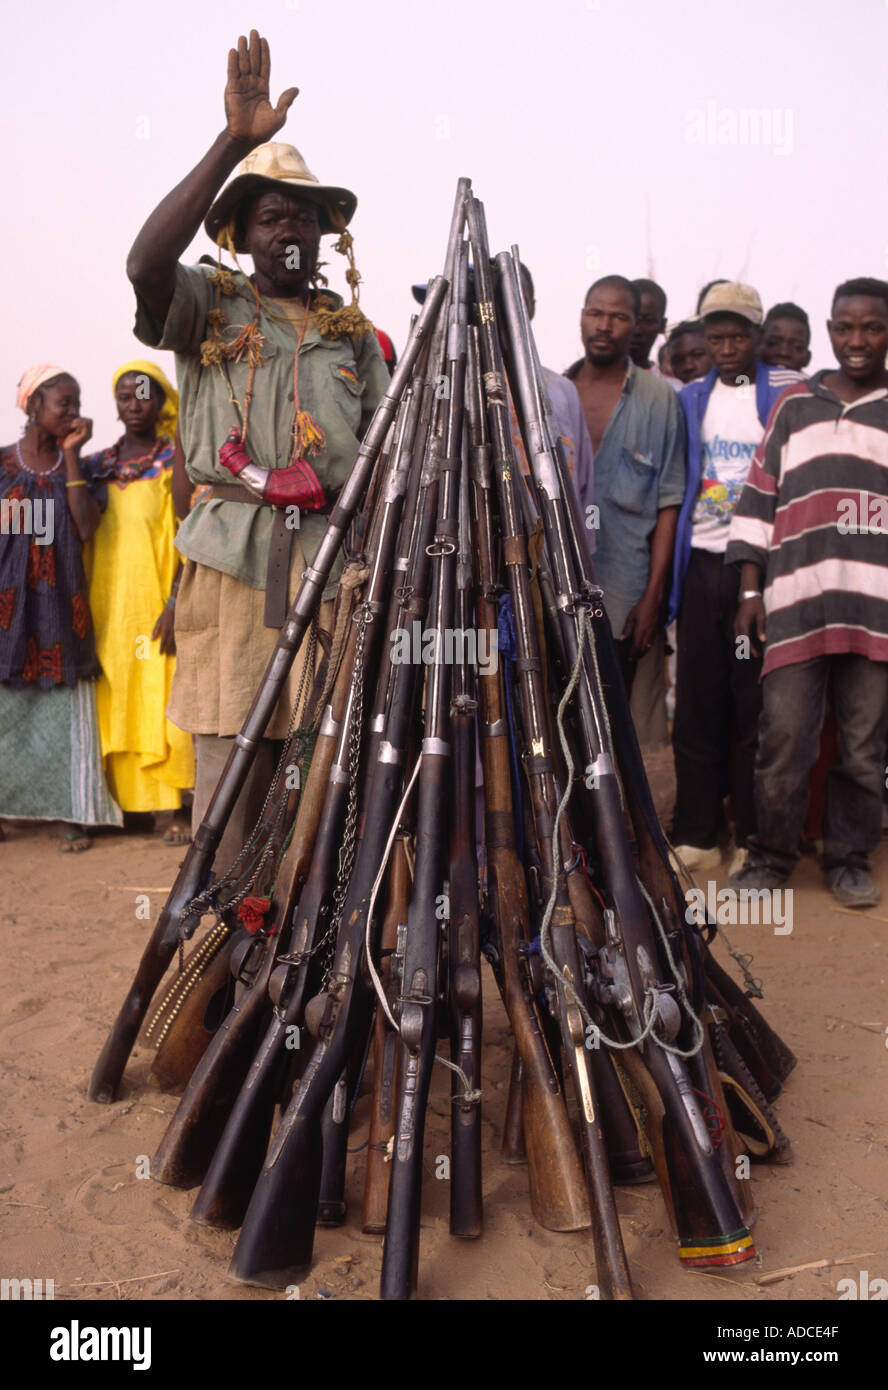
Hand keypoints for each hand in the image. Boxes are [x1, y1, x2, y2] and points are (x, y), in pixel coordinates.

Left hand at [61, 417, 92, 451]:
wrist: (69, 449)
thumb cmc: (69, 441)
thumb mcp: (73, 432)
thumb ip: (76, 426)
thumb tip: (74, 418)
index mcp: (88, 432)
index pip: (89, 421)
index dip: (82, 419)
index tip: (74, 422)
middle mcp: (90, 433)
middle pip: (90, 420)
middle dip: (82, 419)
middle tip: (73, 423)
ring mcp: (88, 435)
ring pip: (88, 422)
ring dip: (79, 421)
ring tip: (73, 424)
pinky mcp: (85, 436)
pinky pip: (85, 425)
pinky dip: (78, 424)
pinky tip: (72, 427)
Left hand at [152, 605, 175, 654]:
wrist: (174, 607)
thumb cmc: (165, 614)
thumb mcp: (158, 621)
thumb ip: (155, 630)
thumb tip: (152, 639)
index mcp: (165, 630)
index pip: (163, 641)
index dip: (162, 648)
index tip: (161, 654)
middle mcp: (171, 631)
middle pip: (170, 644)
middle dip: (168, 650)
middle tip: (167, 656)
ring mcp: (177, 630)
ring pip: (176, 642)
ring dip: (174, 649)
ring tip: (173, 654)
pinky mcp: (181, 629)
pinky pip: (180, 638)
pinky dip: (180, 644)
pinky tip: (180, 647)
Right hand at [224, 30, 297, 145]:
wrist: (246, 137)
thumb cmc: (263, 130)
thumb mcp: (279, 115)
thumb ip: (286, 100)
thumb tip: (296, 89)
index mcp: (263, 89)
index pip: (264, 67)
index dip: (264, 54)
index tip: (264, 40)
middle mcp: (252, 85)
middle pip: (254, 62)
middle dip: (254, 47)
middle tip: (254, 31)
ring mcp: (241, 86)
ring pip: (243, 64)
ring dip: (243, 50)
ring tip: (243, 37)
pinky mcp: (231, 89)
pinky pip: (232, 73)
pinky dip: (233, 61)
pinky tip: (234, 51)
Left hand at [621, 592, 659, 657]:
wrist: (654, 601)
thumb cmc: (641, 608)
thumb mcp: (631, 617)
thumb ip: (627, 629)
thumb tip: (621, 639)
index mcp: (641, 630)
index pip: (636, 646)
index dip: (632, 654)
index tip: (629, 659)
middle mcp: (648, 633)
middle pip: (643, 649)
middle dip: (637, 655)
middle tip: (632, 659)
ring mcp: (653, 631)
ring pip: (649, 646)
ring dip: (643, 652)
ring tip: (638, 655)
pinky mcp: (656, 629)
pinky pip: (652, 641)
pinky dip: (648, 647)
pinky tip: (646, 647)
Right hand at [735, 596, 765, 655]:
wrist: (748, 595)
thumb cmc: (756, 605)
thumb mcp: (761, 616)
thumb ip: (761, 629)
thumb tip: (763, 641)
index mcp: (744, 624)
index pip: (746, 640)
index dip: (751, 648)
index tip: (756, 654)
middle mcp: (737, 625)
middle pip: (740, 642)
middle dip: (747, 649)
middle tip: (756, 654)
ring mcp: (735, 624)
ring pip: (736, 639)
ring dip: (743, 645)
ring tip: (751, 650)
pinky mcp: (736, 623)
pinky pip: (736, 634)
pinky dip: (741, 640)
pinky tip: (747, 642)